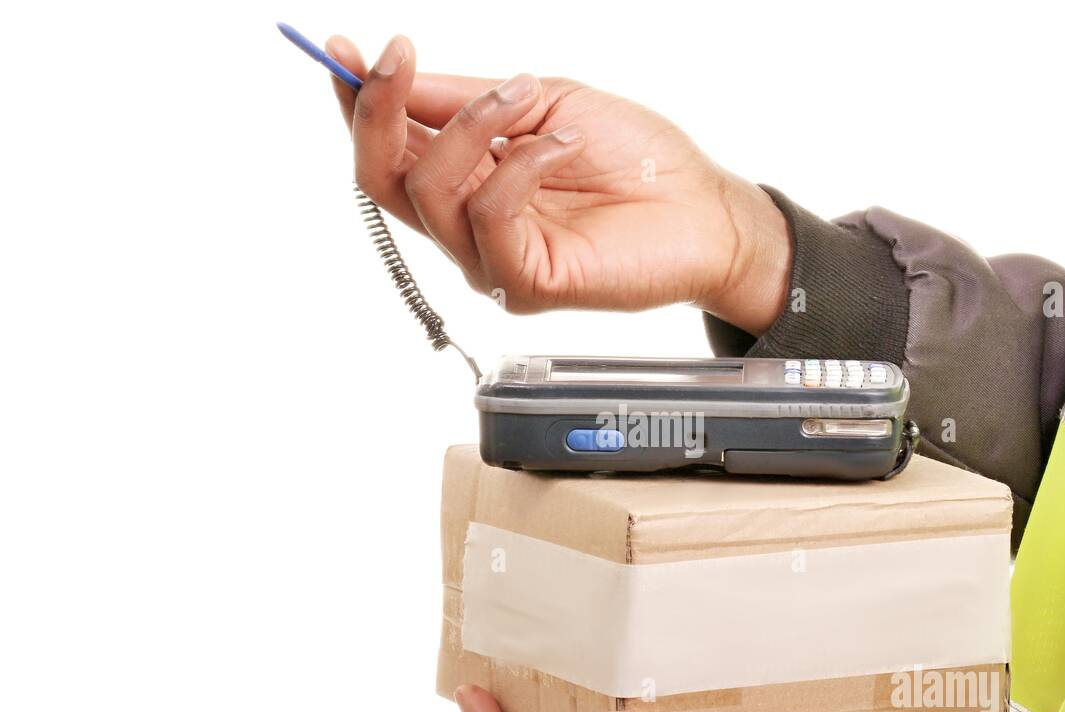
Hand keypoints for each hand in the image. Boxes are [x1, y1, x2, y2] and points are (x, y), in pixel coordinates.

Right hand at [324, 35, 790, 333]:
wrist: (701, 206)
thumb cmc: (633, 157)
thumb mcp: (540, 102)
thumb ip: (463, 99)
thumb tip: (388, 72)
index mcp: (466, 179)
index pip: (387, 149)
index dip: (356, 102)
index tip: (341, 52)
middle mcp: (467, 224)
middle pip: (381, 179)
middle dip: (378, 110)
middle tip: (398, 56)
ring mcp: (492, 258)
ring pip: (429, 193)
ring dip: (471, 126)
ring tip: (528, 98)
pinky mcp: (524, 284)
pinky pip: (489, 218)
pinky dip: (520, 166)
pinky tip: (561, 145)